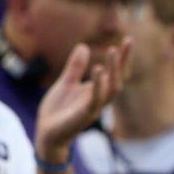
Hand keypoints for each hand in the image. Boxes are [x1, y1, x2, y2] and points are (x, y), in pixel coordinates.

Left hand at [35, 32, 128, 156]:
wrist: (45, 134)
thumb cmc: (57, 111)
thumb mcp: (66, 83)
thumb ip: (75, 67)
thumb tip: (83, 46)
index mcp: (96, 90)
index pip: (115, 72)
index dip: (123, 58)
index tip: (128, 39)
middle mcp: (99, 98)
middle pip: (119, 78)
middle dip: (124, 61)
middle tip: (128, 41)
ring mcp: (94, 107)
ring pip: (112, 89)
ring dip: (114, 70)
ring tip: (112, 51)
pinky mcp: (84, 115)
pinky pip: (95, 100)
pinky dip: (98, 85)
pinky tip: (97, 69)